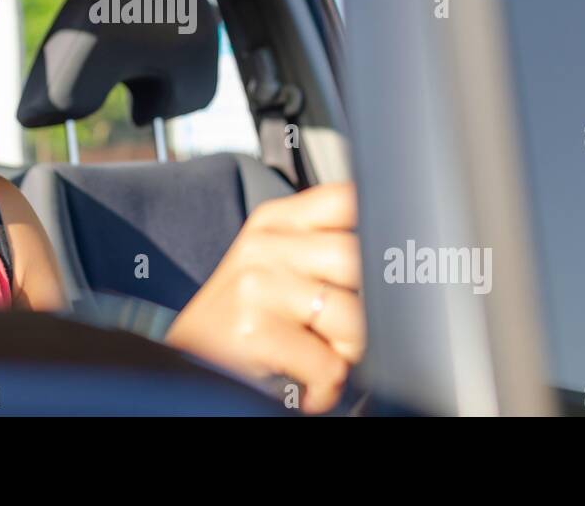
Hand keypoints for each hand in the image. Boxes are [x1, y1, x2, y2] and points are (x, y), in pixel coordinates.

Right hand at [164, 182, 363, 412]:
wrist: (189, 354)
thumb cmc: (244, 314)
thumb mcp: (276, 261)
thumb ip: (323, 243)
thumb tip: (395, 249)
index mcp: (276, 220)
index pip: (345, 200)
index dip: (378, 230)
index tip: (386, 261)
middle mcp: (264, 244)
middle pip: (356, 258)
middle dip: (368, 307)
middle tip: (344, 332)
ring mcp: (256, 284)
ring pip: (351, 315)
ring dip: (349, 350)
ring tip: (324, 356)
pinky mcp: (253, 329)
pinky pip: (328, 363)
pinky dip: (327, 385)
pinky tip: (309, 383)